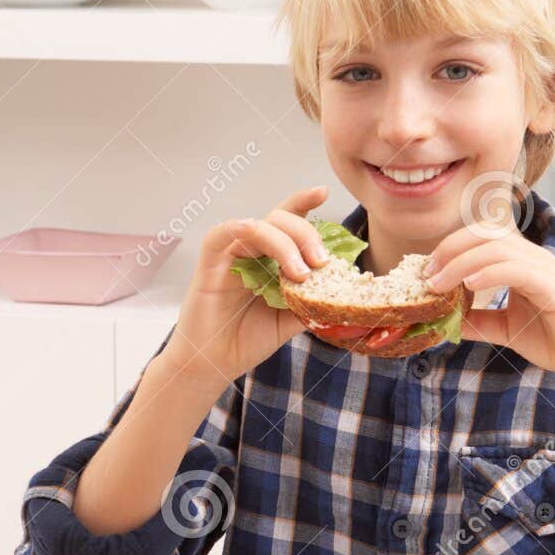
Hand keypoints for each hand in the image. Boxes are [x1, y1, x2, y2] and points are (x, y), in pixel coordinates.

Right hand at [162, 186, 330, 392]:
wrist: (215, 363)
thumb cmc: (247, 339)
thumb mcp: (290, 319)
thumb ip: (312, 301)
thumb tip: (343, 294)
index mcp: (270, 257)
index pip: (288, 221)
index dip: (304, 203)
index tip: (323, 192)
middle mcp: (251, 249)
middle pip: (281, 219)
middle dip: (307, 235)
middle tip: (322, 262)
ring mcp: (230, 251)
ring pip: (261, 225)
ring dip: (286, 243)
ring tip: (301, 273)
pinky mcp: (211, 259)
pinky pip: (226, 232)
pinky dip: (247, 231)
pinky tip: (265, 246)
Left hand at [425, 222, 554, 396]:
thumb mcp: (505, 328)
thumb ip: (477, 320)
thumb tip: (442, 320)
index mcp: (522, 262)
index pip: (481, 238)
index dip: (450, 248)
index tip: (426, 272)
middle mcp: (533, 257)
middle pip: (484, 234)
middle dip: (450, 249)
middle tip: (426, 274)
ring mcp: (545, 268)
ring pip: (496, 248)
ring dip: (461, 262)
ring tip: (438, 283)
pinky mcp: (553, 285)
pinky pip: (516, 268)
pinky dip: (489, 272)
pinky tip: (469, 285)